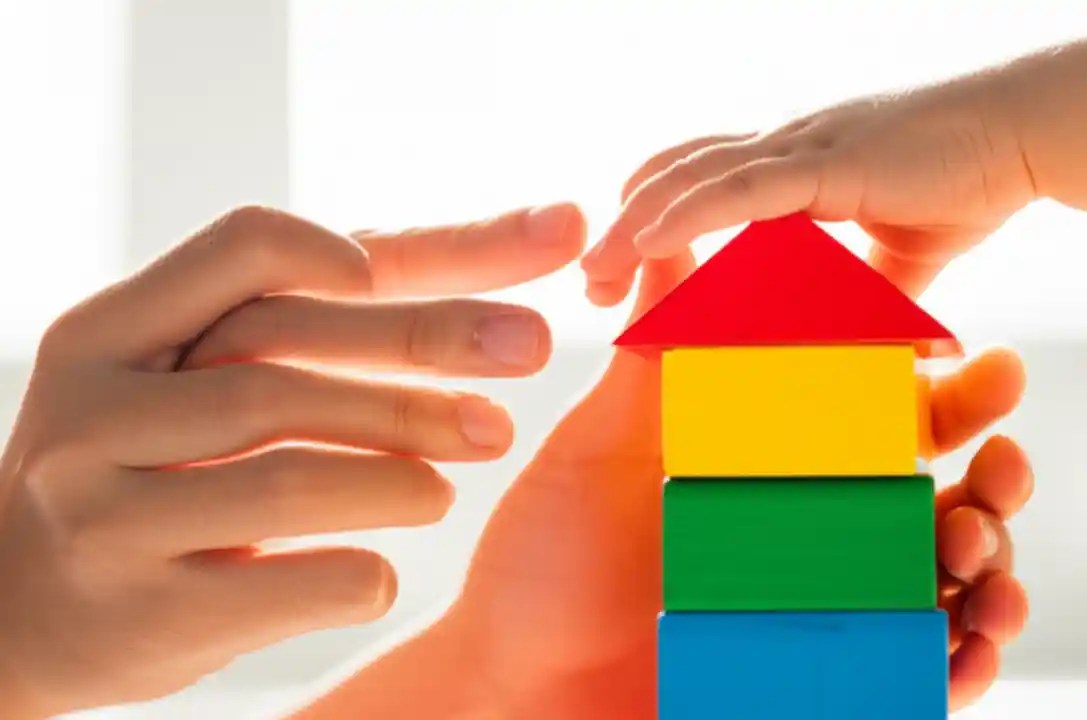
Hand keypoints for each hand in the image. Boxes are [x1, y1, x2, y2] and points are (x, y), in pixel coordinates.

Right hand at [0, 203, 584, 717]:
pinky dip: (362, 569)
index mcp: (111, 331)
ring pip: (289, 473)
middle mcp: (97, 412)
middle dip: (425, 344)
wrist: (18, 610)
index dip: (357, 250)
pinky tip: (388, 565)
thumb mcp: (192, 370)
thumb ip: (320, 313)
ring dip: (404, 466)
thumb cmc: (147, 461)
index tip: (463, 264)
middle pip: (284, 358)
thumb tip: (507, 246)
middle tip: (532, 346)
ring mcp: (112, 514)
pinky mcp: (147, 612)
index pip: (246, 248)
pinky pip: (289, 585)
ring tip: (461, 470)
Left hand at [454, 258, 1031, 717]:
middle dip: (994, 483)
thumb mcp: (594, 454)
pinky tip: (968, 654)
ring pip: (940, 590)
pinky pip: (910, 681)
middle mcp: (804, 541)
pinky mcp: (814, 688)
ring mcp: (815, 618)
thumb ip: (649, 361)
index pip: (876, 424)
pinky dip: (956, 671)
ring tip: (990, 572)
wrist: (509, 683)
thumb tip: (669, 241)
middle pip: (932, 505)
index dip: (944, 396)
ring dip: (992, 574)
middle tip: (1008, 464)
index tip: (987, 359)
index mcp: (765, 473)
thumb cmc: (540, 566)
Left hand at [582, 73, 1034, 301]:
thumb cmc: (967, 178)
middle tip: (590, 279)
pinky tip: (646, 241)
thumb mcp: (900, 249)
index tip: (623, 261)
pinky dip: (687, 214)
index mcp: (795, 162)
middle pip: (676, 176)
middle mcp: (783, 148)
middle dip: (627, 226)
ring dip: (637, 226)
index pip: (702, 175)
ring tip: (594, 271)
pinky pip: (739, 190)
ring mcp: (799, 150)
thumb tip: (862, 332)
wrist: (1025, 133)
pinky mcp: (824, 162)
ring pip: (692, 181)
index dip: (657, 211)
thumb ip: (869, 287)